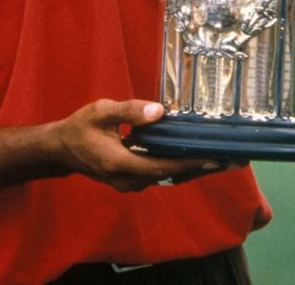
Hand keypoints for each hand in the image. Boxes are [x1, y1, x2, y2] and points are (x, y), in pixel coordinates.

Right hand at [53, 98, 233, 192]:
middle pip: (172, 176)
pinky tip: (194, 156)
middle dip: (203, 167)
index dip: (191, 164)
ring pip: (168, 177)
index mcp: (122, 164)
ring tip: (222, 157)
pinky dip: (179, 166)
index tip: (216, 158)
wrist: (61, 149)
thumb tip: (161, 112)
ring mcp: (131, 183)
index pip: (164, 167)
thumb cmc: (80, 128)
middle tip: (233, 159)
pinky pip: (161, 174)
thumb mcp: (101, 111)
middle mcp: (130, 180)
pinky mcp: (133, 179)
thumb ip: (130, 111)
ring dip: (194, 168)